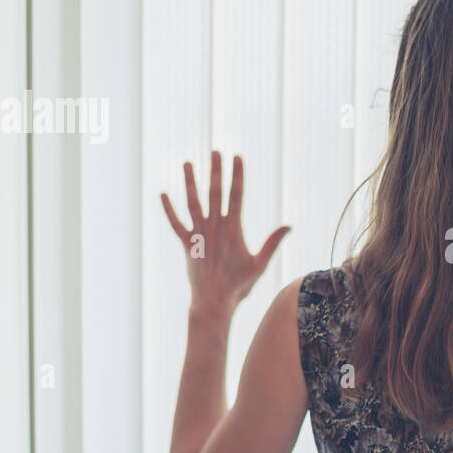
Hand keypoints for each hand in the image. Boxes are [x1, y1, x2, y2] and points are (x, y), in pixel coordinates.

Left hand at [161, 151, 288, 313]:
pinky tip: (163, 194)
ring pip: (193, 202)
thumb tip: (289, 226)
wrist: (213, 301)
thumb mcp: (259, 264)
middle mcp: (215, 227)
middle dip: (216, 171)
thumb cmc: (238, 286)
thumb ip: (272, 243)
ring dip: (190, 182)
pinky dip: (169, 209)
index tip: (237, 157)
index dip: (238, 175)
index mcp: (234, 229)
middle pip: (215, 192)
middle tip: (215, 151)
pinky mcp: (186, 244)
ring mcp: (198, 234)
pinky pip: (175, 223)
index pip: (237, 195)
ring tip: (188, 163)